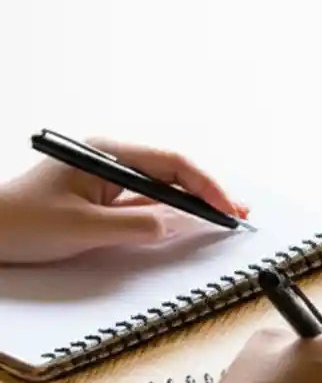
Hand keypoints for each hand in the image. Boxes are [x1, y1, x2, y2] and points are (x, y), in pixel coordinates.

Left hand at [0, 138, 247, 263]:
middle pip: (173, 171)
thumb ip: (138, 225)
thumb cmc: (20, 223)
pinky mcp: (102, 196)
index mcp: (106, 153)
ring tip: (225, 215)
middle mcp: (110, 159)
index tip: (228, 209)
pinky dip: (173, 210)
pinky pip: (147, 199)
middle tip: (239, 212)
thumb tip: (179, 223)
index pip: (172, 163)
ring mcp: (106, 177)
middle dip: (209, 191)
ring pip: (163, 185)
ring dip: (194, 201)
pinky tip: (192, 219)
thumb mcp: (84, 229)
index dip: (207, 185)